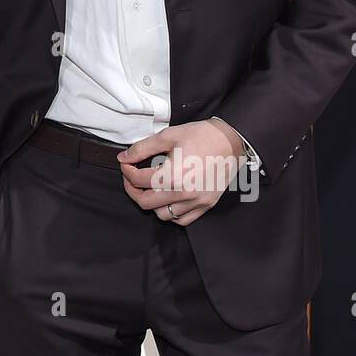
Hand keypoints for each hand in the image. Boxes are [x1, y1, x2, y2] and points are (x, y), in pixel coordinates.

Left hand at [117, 118, 245, 225]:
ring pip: (163, 215)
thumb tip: (124, 157)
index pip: (138, 180)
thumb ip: (142, 148)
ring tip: (151, 188)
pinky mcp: (206, 205)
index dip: (126, 170)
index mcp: (173, 175)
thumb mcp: (168, 136)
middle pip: (145, 203)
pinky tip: (168, 199)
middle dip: (133, 189)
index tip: (126, 163)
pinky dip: (171, 213)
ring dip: (152, 203)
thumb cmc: (202, 135)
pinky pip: (182, 220)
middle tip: (132, 177)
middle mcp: (184, 193)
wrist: (231, 140)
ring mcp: (196, 202)